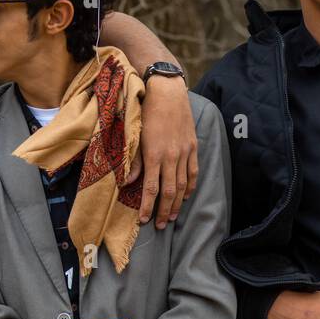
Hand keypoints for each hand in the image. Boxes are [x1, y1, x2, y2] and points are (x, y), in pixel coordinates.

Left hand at [128, 77, 196, 229]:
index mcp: (154, 154)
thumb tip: (126, 183)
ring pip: (182, 185)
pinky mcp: (193, 146)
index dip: (148, 207)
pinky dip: (190, 187)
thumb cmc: (147, 112)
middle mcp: (171, 156)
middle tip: (161, 226)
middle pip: (169, 192)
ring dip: (177, 203)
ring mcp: (184, 152)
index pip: (152, 188)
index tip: (144, 220)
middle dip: (164, 211)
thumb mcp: (136, 136)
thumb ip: (134, 161)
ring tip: (173, 216)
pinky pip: (193, 172)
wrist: (168, 92)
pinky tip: (186, 196)